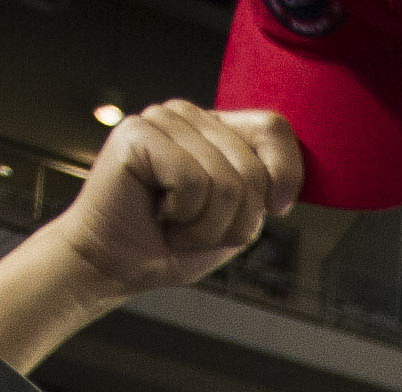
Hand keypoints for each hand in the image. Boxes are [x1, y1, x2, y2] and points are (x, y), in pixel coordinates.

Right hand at [41, 103, 303, 309]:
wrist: (115, 266)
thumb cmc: (172, 246)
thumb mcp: (238, 220)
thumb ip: (264, 190)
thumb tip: (287, 180)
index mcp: (216, 128)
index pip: (275, 128)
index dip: (285, 176)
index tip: (273, 211)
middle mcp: (189, 115)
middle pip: (253, 169)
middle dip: (235, 221)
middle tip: (198, 230)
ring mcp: (161, 118)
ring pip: (226, 180)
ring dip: (206, 225)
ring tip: (175, 224)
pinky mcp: (136, 133)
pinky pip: (192, 181)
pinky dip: (182, 216)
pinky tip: (156, 213)